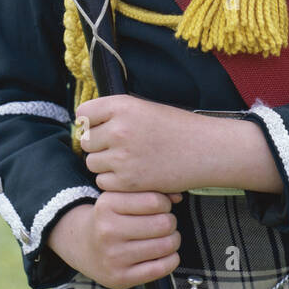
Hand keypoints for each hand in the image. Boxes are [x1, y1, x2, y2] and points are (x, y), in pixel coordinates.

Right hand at [48, 191, 181, 288]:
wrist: (82, 246)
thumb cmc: (109, 218)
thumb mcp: (120, 197)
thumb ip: (149, 191)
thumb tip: (178, 197)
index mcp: (107, 205)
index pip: (154, 201)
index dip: (165, 203)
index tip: (161, 207)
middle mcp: (108, 231)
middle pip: (163, 224)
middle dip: (171, 222)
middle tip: (165, 223)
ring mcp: (114, 257)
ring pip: (165, 246)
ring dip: (173, 240)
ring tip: (166, 238)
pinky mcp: (121, 278)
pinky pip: (161, 268)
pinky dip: (171, 260)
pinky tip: (165, 254)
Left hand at [76, 94, 203, 193]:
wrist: (205, 150)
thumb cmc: (177, 128)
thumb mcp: (145, 108)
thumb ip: (116, 114)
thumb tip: (85, 124)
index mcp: (122, 106)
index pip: (83, 113)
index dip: (90, 121)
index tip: (99, 127)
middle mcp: (118, 129)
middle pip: (85, 141)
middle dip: (97, 145)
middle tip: (118, 147)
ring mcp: (122, 157)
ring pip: (92, 163)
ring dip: (105, 164)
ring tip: (128, 160)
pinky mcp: (128, 181)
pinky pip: (103, 182)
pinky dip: (114, 181)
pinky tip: (133, 174)